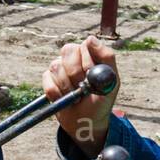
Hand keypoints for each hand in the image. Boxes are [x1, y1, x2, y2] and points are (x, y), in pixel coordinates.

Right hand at [43, 34, 118, 157]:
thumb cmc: (101, 100)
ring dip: (67, 87)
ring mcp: (59, 66)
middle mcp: (73, 56)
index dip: (87, 62)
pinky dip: (57, 94)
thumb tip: (90, 38)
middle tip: (83, 88)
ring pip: (56, 66)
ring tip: (76, 96)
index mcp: (89, 53)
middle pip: (67, 51)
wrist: (87, 121)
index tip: (91, 76)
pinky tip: (64, 99)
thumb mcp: (112, 81)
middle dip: (76, 74)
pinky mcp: (48, 79)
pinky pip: (48, 81)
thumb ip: (106, 57)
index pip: (83, 46)